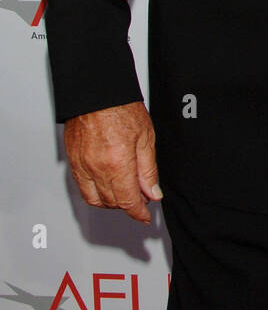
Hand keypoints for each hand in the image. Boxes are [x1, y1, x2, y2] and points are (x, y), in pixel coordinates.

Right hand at [64, 101, 161, 224]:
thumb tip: (153, 193)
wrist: (96, 92)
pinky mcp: (72, 161)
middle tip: (140, 198)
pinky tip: (106, 185)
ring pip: (95, 199)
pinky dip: (95, 193)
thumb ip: (148, 169)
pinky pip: (82, 187)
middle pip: (112, 202)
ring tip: (124, 193)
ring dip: (111, 202)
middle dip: (128, 205)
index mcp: (118, 163)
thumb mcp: (146, 137)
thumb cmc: (120, 107)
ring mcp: (81, 166)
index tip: (145, 216)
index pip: (128, 201)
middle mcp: (97, 168)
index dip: (138, 213)